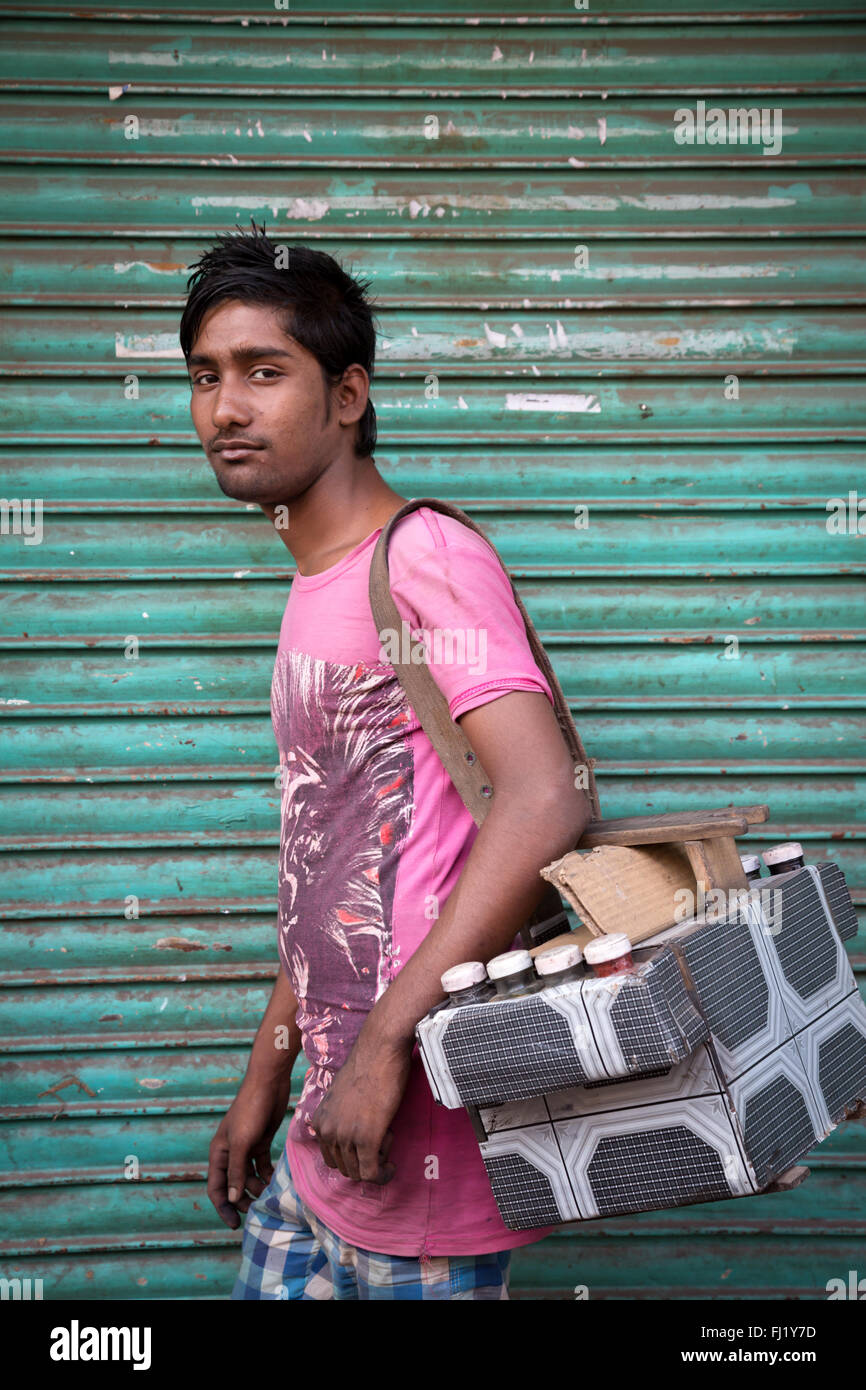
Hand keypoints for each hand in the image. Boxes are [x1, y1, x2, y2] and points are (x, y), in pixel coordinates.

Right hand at [207, 1074, 292, 1228]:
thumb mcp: (242, 1143)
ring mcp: (246, 1147)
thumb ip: (237, 1172)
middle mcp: (230, 1152)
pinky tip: (276, 1182)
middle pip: (233, 1185)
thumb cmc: (250, 1110)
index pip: (217, 1187)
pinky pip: (261, 1166)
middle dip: (243, 1200)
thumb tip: (233, 1199)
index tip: (235, 1224)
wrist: (269, 1084)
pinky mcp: (261, 1141)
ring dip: (257, 1188)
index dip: (224, 1207)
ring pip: (249, 1177)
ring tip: (271, 1196)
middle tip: (258, 1211)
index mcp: (219, 1153)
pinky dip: (267, 1175)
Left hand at [311, 1035, 413, 1183]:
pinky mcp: (366, 1139)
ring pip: (359, 1172)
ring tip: (388, 1139)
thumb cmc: (368, 1066)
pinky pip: (371, 1172)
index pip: (331, 1158)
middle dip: (365, 1161)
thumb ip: (340, 1115)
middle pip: (344, 1168)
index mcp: (319, 1121)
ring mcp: (345, 1136)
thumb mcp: (342, 1094)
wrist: (381, 1050)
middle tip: (382, 1139)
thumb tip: (352, 1129)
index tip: (369, 1145)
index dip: (352, 1156)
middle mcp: (326, 1131)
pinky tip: (391, 1167)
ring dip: (376, 1164)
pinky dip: (382, 1175)